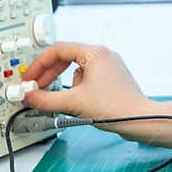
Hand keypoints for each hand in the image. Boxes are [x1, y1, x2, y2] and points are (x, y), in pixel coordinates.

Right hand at [22, 42, 171, 146]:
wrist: (141, 121)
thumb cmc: (116, 108)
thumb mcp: (73, 103)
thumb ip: (45, 100)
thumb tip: (29, 97)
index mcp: (94, 53)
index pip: (57, 50)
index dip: (39, 64)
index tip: (30, 77)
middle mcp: (103, 55)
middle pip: (66, 58)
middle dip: (49, 74)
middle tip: (37, 86)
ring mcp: (109, 66)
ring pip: (76, 69)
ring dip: (65, 84)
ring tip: (64, 100)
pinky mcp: (113, 78)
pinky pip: (87, 78)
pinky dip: (78, 89)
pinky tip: (80, 104)